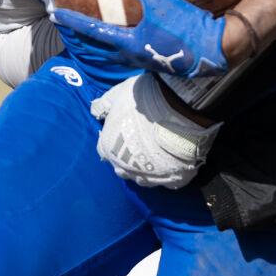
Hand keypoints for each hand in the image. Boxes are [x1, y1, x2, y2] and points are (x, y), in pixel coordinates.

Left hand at [53, 0, 228, 77]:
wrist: (214, 50)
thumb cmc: (185, 28)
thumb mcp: (161, 1)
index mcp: (127, 44)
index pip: (92, 31)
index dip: (73, 21)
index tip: (55, 13)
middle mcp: (132, 56)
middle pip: (98, 49)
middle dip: (81, 40)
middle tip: (67, 32)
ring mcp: (146, 61)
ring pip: (115, 54)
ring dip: (101, 46)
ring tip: (94, 38)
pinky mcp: (160, 60)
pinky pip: (133, 53)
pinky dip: (123, 44)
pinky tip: (132, 37)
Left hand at [90, 73, 220, 187]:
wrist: (180, 106)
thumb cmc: (145, 98)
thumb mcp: (119, 93)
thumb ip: (105, 103)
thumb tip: (95, 111)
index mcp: (110, 148)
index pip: (104, 151)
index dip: (112, 143)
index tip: (120, 136)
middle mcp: (127, 167)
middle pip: (123, 169)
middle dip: (126, 161)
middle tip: (137, 148)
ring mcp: (152, 175)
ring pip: (144, 179)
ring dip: (145, 171)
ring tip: (153, 160)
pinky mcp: (175, 178)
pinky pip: (169, 182)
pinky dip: (169, 175)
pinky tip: (172, 165)